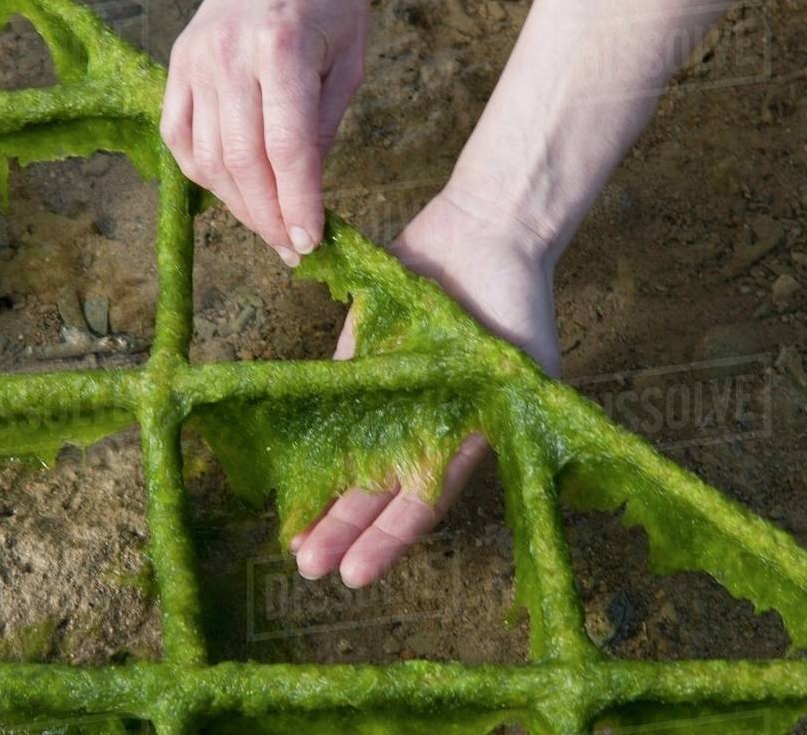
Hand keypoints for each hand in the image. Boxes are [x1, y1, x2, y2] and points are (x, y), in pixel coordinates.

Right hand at [160, 0, 369, 266]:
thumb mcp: (350, 62)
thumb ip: (324, 129)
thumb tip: (306, 196)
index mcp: (281, 51)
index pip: (287, 151)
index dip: (298, 206)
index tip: (309, 243)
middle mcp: (228, 57)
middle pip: (243, 163)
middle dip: (268, 217)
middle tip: (291, 248)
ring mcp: (195, 61)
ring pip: (208, 159)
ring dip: (238, 205)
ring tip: (268, 226)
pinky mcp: (176, 65)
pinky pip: (179, 138)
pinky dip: (203, 175)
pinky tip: (232, 192)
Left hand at [290, 187, 562, 587]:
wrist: (488, 235)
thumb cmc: (515, 305)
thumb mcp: (512, 375)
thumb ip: (478, 424)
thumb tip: (429, 480)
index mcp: (465, 439)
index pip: (421, 502)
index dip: (386, 538)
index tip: (354, 572)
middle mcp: (425, 425)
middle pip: (379, 490)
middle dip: (345, 530)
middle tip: (308, 568)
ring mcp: (392, 395)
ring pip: (352, 457)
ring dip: (325, 498)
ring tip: (295, 540)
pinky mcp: (363, 360)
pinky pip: (334, 405)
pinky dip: (313, 438)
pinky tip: (291, 469)